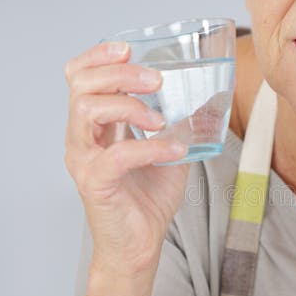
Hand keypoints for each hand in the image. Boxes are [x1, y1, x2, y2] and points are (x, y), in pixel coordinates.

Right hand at [64, 40, 190, 275]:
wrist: (141, 245)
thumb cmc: (148, 199)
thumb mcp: (173, 150)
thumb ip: (185, 123)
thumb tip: (215, 96)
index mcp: (95, 124)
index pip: (80, 75)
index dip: (98, 56)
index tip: (128, 49)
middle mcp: (83, 137)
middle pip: (81, 84)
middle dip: (119, 73)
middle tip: (156, 80)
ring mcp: (84, 159)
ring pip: (87, 110)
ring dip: (128, 105)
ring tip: (161, 120)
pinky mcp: (95, 183)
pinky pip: (116, 155)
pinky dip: (149, 148)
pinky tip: (173, 150)